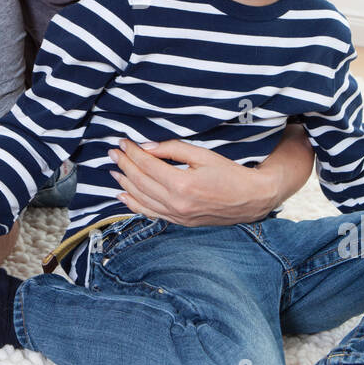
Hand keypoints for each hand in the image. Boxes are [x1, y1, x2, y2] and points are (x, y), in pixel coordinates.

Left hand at [109, 138, 282, 226]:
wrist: (250, 199)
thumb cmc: (229, 173)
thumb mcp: (202, 154)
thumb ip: (172, 149)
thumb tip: (146, 147)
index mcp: (182, 184)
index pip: (147, 165)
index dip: (132, 152)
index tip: (122, 142)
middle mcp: (176, 203)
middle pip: (140, 182)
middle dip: (124, 165)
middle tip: (113, 152)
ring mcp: (177, 216)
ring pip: (141, 198)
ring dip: (124, 183)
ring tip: (114, 169)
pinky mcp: (179, 222)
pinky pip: (150, 213)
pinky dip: (133, 204)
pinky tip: (122, 195)